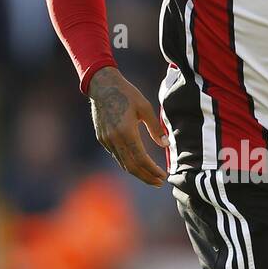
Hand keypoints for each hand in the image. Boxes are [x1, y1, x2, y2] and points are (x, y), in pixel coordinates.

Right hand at [88, 67, 167, 185]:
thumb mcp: (145, 107)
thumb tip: (166, 145)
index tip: (163, 176)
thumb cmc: (126, 93)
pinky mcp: (102, 138)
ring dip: (137, 172)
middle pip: (131, 167)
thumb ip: (155, 129)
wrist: (102, 85)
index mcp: (126, 132)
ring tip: (150, 176)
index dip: (152, 171)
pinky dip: (128, 162)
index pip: (141, 159)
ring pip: (122, 163)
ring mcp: (106, 140)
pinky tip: (137, 163)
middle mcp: (114, 139)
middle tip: (159, 183)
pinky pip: (116, 155)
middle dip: (146, 177)